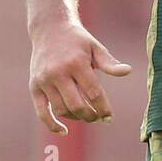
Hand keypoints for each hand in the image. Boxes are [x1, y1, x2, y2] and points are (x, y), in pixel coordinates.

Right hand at [28, 18, 130, 134]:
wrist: (49, 28)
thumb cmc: (77, 40)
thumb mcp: (95, 47)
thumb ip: (109, 63)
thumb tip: (127, 71)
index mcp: (76, 63)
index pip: (93, 93)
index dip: (103, 108)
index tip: (109, 117)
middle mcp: (58, 72)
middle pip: (77, 105)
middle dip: (91, 116)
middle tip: (98, 118)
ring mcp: (44, 80)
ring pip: (61, 110)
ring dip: (76, 118)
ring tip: (85, 116)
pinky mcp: (34, 86)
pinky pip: (41, 112)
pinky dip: (51, 125)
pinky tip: (64, 131)